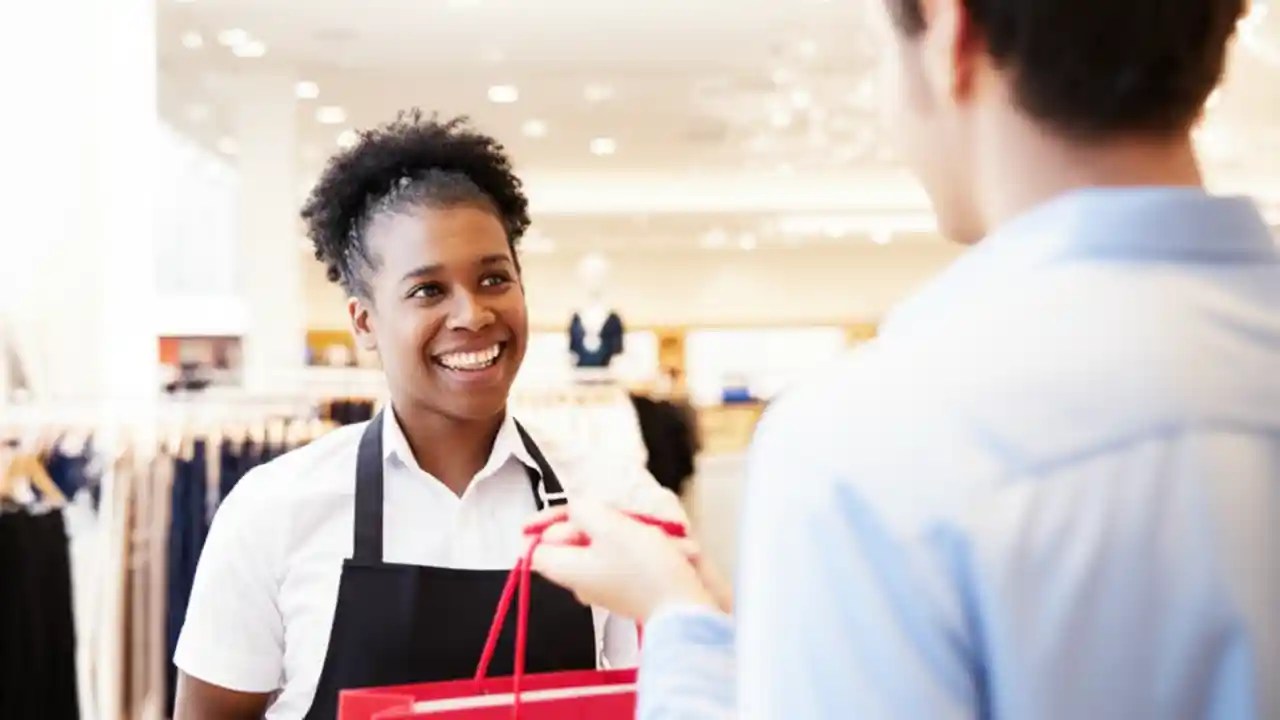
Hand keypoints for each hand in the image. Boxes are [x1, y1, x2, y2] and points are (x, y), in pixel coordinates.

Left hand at [525, 500, 730, 621]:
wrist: (684, 606)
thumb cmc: (646, 571)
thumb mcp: (610, 526)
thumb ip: (583, 510)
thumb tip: (577, 508)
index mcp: (566, 569)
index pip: (537, 547)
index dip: (548, 523)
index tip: (567, 508)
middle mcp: (580, 581)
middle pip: (571, 542)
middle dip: (591, 522)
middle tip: (613, 515)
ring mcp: (604, 585)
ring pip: (599, 544)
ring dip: (619, 530)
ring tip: (643, 529)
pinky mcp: (626, 586)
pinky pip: (622, 556)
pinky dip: (636, 544)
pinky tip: (654, 542)